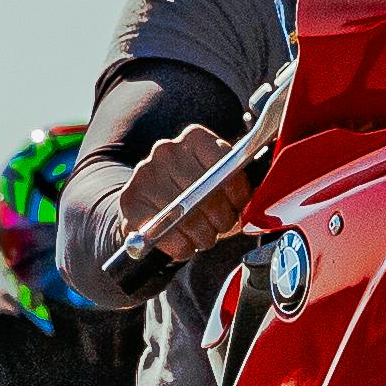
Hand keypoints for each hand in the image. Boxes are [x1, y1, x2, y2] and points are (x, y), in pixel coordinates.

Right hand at [118, 124, 233, 259]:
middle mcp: (166, 150)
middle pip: (206, 192)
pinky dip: (181, 247)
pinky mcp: (130, 202)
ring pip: (187, 216)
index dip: (237, 192)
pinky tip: (184, 244)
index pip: (226, 163)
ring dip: (203, 236)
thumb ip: (237, 183)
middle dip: (221, 219)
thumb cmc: (196, 196)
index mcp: (194, 138)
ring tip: (203, 236)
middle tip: (220, 226)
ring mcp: (144, 174)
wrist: (153, 210)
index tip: (237, 206)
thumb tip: (256, 201)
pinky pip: (164, 234)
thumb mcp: (220, 182)